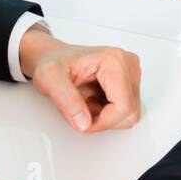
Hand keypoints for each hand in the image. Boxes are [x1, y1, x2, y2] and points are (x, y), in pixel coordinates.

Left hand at [19, 27, 140, 133]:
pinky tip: (93, 101)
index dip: (103, 122)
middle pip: (130, 111)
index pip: (124, 106)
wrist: (54, 56)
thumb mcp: (49, 79)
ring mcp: (131, 71)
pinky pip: (127, 109)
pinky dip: (108, 113)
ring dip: (106, 117)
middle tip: (82, 110)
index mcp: (114, 60)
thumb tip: (84, 123)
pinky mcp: (130, 80)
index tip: (83, 121)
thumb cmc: (53, 62)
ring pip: (130, 113)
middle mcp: (127, 63)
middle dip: (105, 120)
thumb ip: (66, 101)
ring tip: (86, 102)